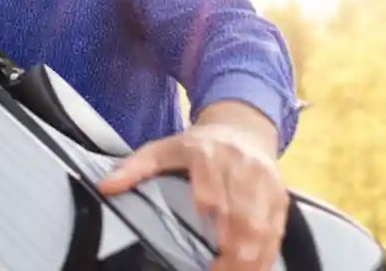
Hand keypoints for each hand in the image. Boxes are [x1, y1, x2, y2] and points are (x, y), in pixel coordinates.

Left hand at [97, 123, 287, 269]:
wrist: (243, 128)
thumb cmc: (198, 145)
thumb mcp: (163, 148)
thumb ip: (135, 167)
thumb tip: (106, 186)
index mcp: (209, 154)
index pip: (211, 186)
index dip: (210, 208)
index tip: (201, 231)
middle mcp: (241, 168)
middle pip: (242, 213)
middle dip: (233, 248)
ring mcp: (265, 184)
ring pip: (262, 226)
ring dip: (250, 258)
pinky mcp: (280, 198)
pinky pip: (276, 232)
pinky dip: (266, 255)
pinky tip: (253, 270)